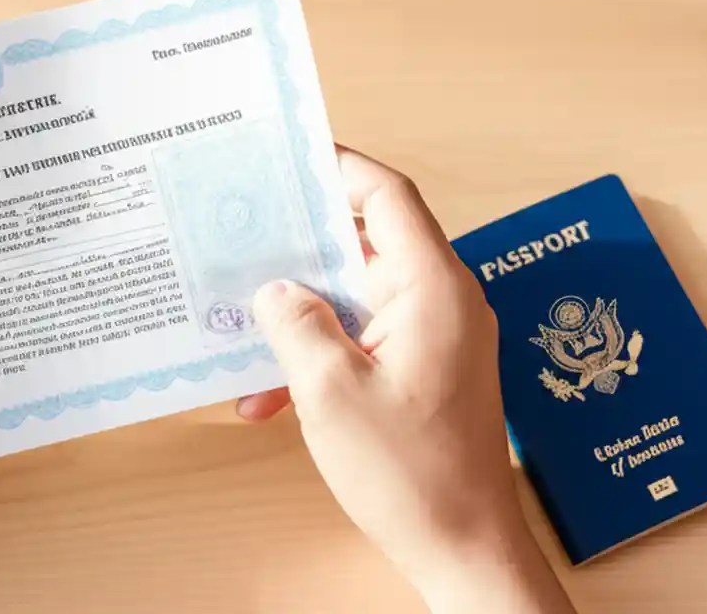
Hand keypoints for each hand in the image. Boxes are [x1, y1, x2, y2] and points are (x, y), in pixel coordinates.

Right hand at [238, 149, 573, 612]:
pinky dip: (321, 357)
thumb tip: (276, 289)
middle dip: (301, 246)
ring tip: (243, 329)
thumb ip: (296, 325)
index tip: (287, 157)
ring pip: (356, 299)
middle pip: (366, 243)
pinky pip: (364, 341)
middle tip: (243, 236)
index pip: (387, 197)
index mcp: (432, 288)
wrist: (463, 548)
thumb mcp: (330, 392)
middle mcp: (441, 301)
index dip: (338, 168)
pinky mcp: (424, 370)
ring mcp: (435, 337)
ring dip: (301, 317)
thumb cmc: (409, 473)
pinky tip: (269, 396)